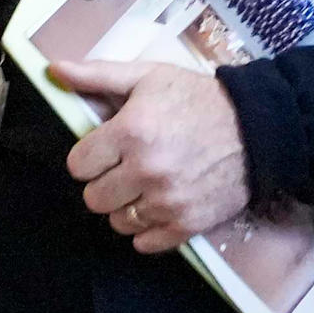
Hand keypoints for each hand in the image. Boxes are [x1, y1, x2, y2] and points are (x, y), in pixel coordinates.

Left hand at [54, 56, 249, 254]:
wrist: (260, 128)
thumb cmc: (198, 99)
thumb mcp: (149, 77)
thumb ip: (98, 75)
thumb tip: (53, 69)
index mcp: (131, 132)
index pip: (78, 165)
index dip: (91, 156)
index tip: (109, 149)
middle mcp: (145, 171)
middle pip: (94, 198)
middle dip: (106, 183)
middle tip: (127, 168)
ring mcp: (167, 202)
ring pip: (117, 223)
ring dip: (126, 207)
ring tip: (145, 187)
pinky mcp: (188, 224)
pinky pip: (145, 244)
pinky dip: (148, 230)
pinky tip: (160, 207)